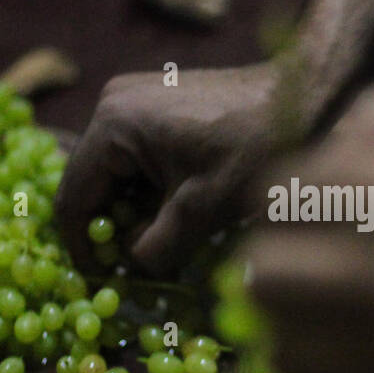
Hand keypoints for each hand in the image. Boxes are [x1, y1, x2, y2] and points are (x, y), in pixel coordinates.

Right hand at [54, 62, 292, 274]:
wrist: (301, 92)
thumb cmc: (254, 146)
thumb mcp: (204, 209)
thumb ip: (159, 247)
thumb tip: (133, 267)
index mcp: (113, 123)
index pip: (73, 198)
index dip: (82, 247)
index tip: (100, 280)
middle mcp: (113, 103)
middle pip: (91, 184)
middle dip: (110, 228)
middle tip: (133, 267)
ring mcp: (134, 98)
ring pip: (113, 172)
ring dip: (132, 209)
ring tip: (162, 241)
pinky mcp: (155, 101)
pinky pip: (134, 155)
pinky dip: (147, 187)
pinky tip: (176, 210)